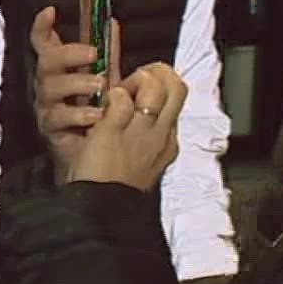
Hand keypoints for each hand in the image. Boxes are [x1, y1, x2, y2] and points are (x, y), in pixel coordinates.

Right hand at [30, 7, 106, 175]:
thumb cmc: (102, 117)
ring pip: (50, 87)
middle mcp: (50, 85)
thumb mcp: (110, 81)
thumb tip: (112, 24)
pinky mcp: (50, 128)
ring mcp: (47, 106)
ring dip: (76, 83)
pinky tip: (95, 116)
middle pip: (47, 61)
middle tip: (93, 54)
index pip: (45, 44)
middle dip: (69, 54)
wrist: (96, 157)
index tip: (50, 12)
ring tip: (99, 87)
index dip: (43, 27)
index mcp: (63, 71)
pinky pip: (56, 117)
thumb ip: (109, 55)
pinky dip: (77, 114)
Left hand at [66, 63, 185, 191]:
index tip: (147, 79)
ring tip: (119, 89)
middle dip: (159, 73)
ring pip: (154, 89)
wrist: (104, 210)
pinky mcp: (115, 132)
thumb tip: (134, 108)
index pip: (179, 100)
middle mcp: (159, 135)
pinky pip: (121, 100)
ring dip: (136, 80)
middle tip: (139, 75)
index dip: (164, 82)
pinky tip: (105, 102)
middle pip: (177, 89)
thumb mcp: (141, 158)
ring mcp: (139, 133)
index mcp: (166, 142)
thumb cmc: (113, 185)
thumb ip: (144, 134)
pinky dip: (113, 95)